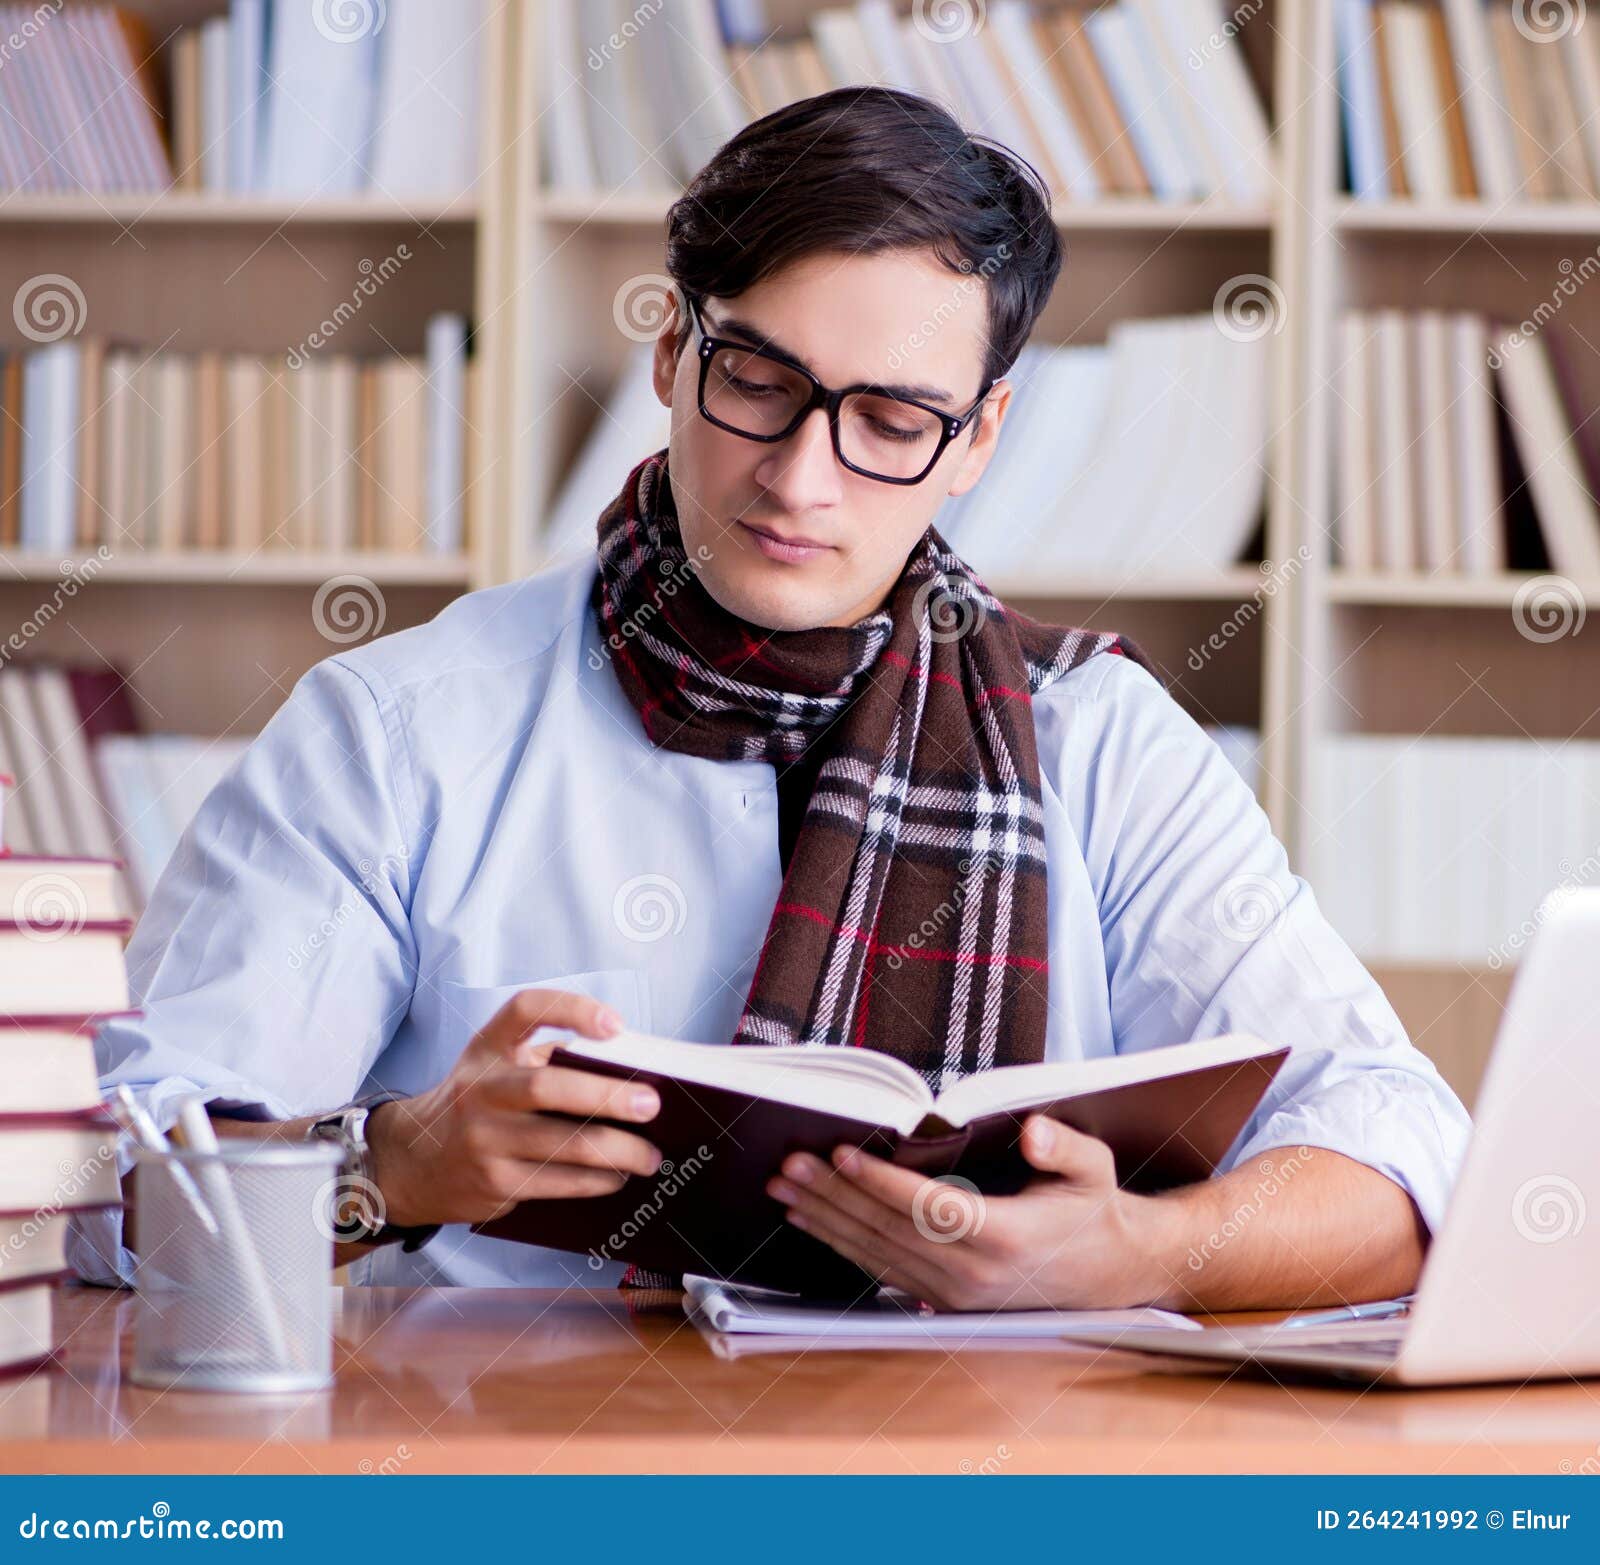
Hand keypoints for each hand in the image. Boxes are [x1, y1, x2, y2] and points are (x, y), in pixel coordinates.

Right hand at [367, 989, 661, 1227]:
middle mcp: (481, 1090)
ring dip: (616, 1150)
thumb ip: (549, 1058)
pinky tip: (619, 1175)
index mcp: (488, 1048)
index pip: (525, 1010)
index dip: (572, 1010)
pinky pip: (558, 1182)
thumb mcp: (497, 1066)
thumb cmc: (479, 1104)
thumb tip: (628, 1068)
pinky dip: (597, 1180)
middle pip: (547, 1087)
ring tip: (650, 1155)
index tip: (615, 1024)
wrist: (413, 1161)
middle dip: (606, 1095)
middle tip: (651, 1104)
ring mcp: (484, 1139)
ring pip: (561, 1144)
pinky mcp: (495, 1183)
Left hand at [766, 1115, 1172, 1310]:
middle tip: (789, 1163)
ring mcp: (953, 1293)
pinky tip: (812, 1219)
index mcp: (1007, 1238)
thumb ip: (1063, 1146)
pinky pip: (880, 1269)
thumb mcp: (1093, 1168)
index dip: (882, 1182)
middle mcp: (973, 1274)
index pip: (931, 1209)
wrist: (1105, 1274)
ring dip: (826, 1218)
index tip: (842, 1152)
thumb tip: (1032, 1131)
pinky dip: (841, 1242)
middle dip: (835, 1195)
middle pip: (889, 1230)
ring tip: (783, 1187)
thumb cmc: (1091, 1210)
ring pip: (876, 1253)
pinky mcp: (940, 1299)